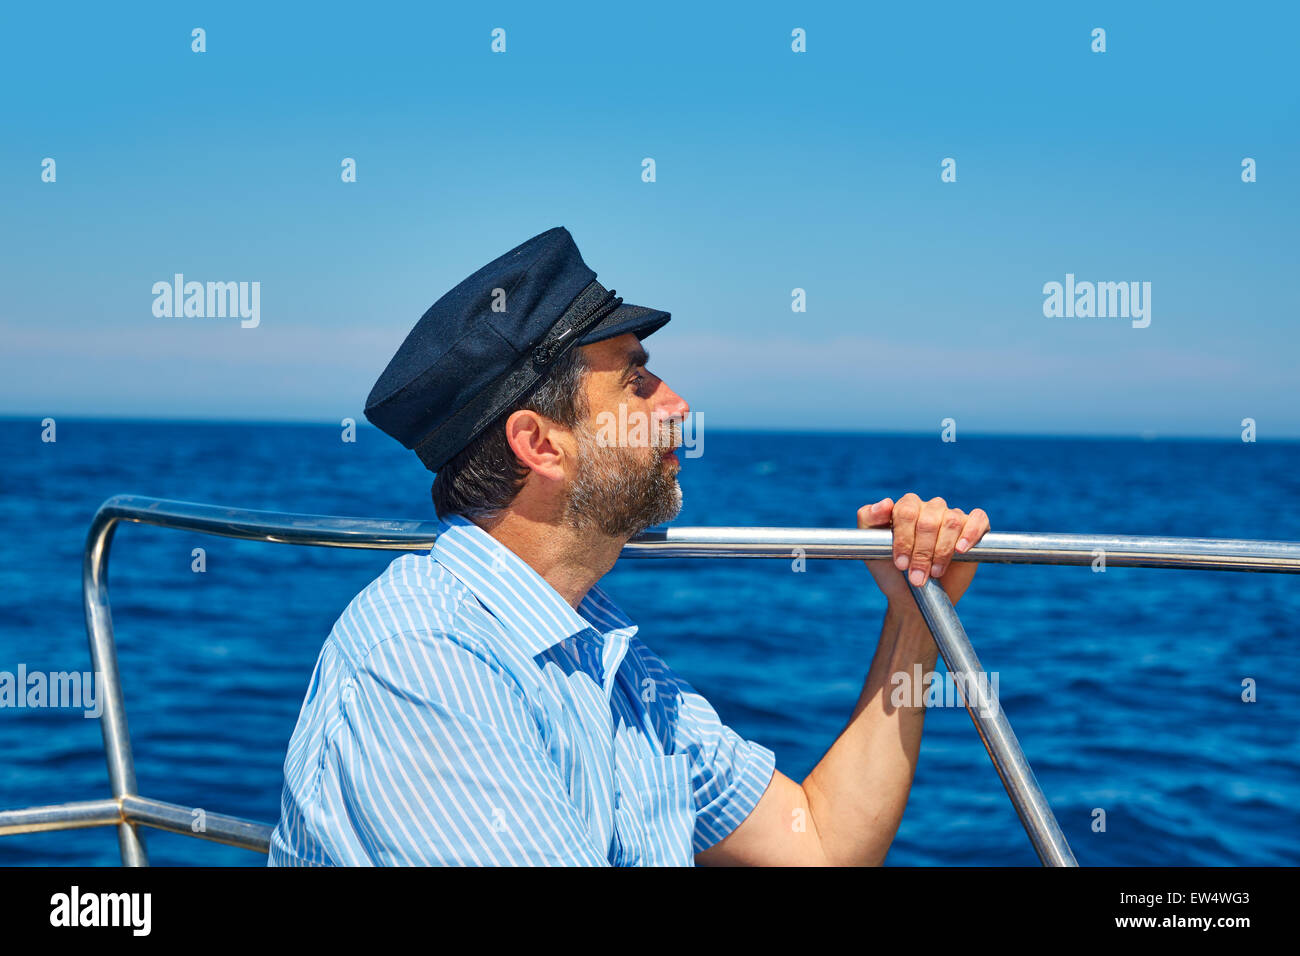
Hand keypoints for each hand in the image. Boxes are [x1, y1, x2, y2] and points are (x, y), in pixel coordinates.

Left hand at [857, 494, 989, 606]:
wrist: (912, 597)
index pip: (907, 511)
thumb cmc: (890, 571)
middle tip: (917, 576)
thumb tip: (885, 503)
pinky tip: (960, 549)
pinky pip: (978, 519)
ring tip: (935, 573)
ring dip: (942, 551)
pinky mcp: (973, 529)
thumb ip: (868, 519)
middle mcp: (930, 508)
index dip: (904, 538)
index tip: (900, 564)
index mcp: (906, 508)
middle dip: (922, 551)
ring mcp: (952, 517)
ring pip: (951, 521)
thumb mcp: (868, 546)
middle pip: (929, 519)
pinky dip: (971, 532)